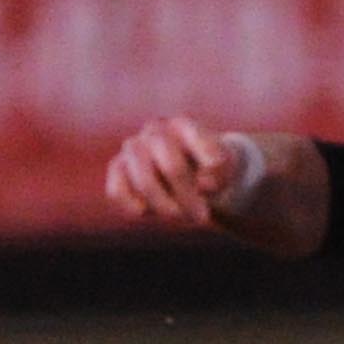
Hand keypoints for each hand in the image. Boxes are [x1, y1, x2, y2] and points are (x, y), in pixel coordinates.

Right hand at [104, 115, 240, 227]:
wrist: (192, 174)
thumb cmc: (211, 170)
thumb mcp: (226, 170)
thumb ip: (220, 172)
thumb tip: (202, 185)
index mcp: (183, 125)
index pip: (195, 140)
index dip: (207, 167)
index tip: (216, 186)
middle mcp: (154, 131)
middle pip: (172, 168)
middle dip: (189, 198)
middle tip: (203, 218)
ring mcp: (133, 147)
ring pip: (144, 183)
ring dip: (165, 207)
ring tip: (181, 216)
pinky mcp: (117, 168)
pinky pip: (116, 191)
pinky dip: (132, 205)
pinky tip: (147, 211)